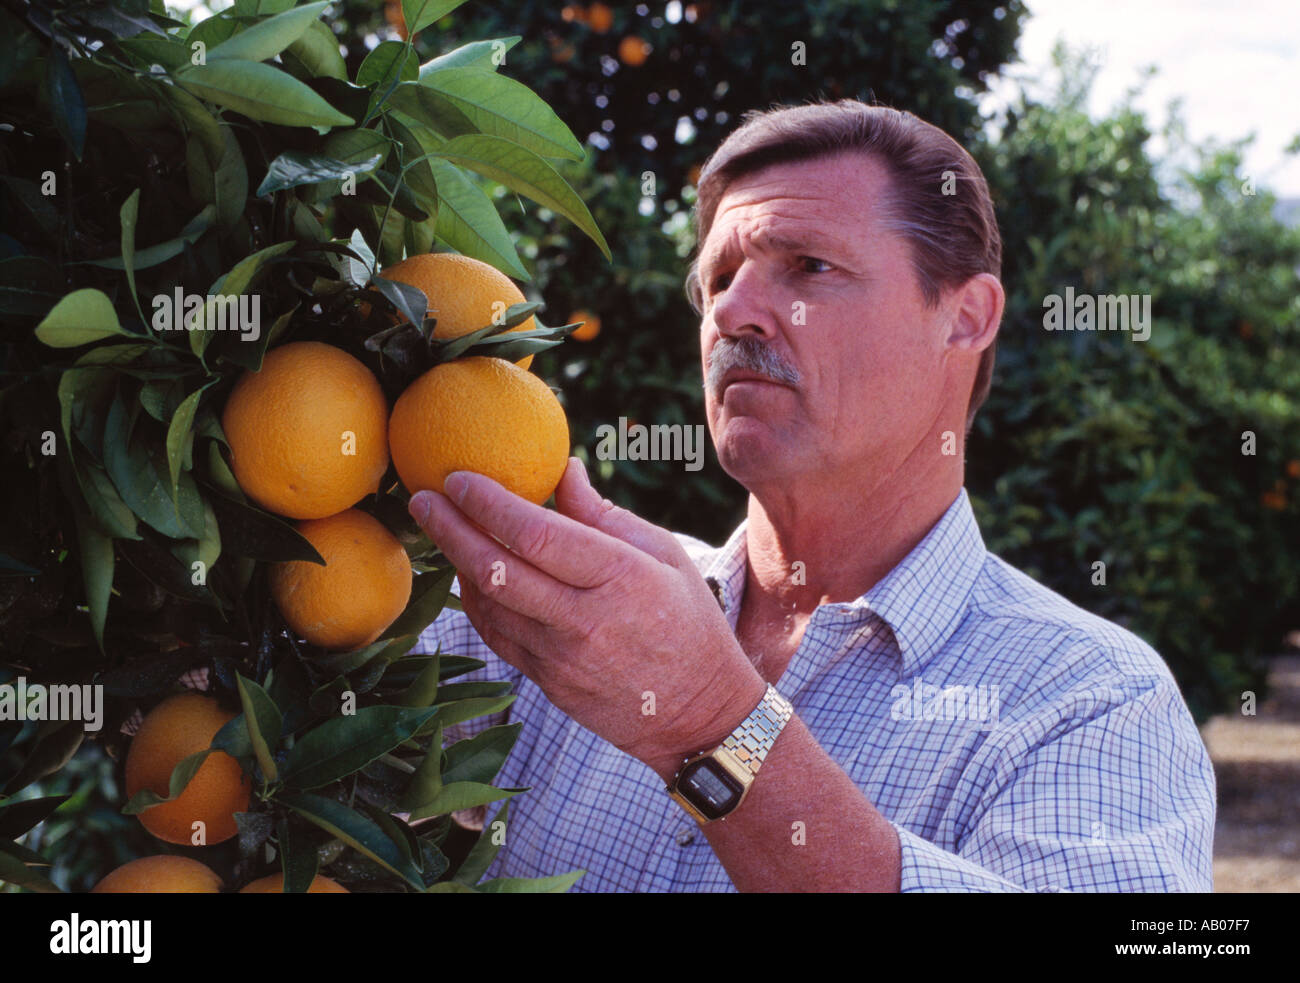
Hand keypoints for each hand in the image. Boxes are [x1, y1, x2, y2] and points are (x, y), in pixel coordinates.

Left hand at [408, 459, 765, 778]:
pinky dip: (475, 600)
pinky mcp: (547, 682)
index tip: (459, 477)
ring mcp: (560, 657)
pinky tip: (468, 574)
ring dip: (457, 562)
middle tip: (422, 497)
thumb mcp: (666, 555)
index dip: (489, 503)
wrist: (698, 715)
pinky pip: (497, 634)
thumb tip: (563, 471)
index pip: (537, 535)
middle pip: (496, 569)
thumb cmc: (689, 623)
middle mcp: (584, 619)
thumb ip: (605, 516)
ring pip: (488, 603)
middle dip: (450, 528)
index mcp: (620, 577)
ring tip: (441, 527)